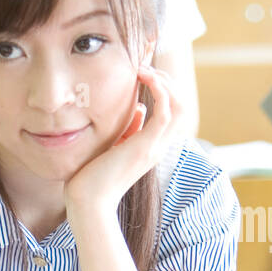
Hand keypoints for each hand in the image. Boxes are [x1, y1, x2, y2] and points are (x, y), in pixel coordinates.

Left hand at [64, 65, 182, 220]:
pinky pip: (166, 112)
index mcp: (152, 146)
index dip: (165, 89)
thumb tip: (142, 109)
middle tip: (145, 68)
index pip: (173, 113)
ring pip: (179, 107)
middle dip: (167, 81)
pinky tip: (144, 77)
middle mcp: (158, 146)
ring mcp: (155, 147)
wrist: (89, 202)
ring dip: (165, 82)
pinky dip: (160, 90)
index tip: (143, 74)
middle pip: (182, 107)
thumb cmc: (93, 177)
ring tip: (144, 69)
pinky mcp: (146, 146)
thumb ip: (131, 129)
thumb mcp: (115, 146)